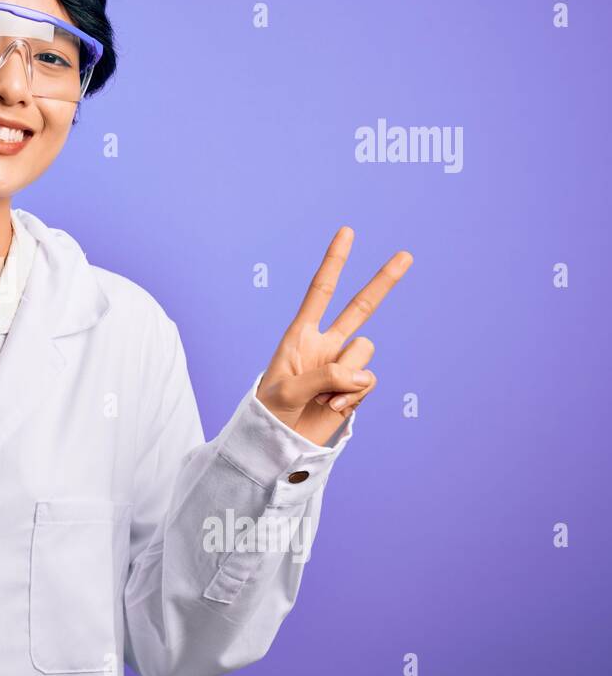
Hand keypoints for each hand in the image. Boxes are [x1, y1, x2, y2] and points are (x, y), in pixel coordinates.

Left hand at [255, 227, 411, 446]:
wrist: (278, 445)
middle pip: (360, 307)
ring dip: (343, 379)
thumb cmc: (269, 414)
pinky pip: (367, 383)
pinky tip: (332, 408)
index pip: (320, 291)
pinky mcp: (355, 389)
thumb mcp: (286, 392)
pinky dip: (351, 398)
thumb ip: (322, 377)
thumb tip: (360, 374)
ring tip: (319, 397)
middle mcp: (325, 345)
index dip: (334, 262)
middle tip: (406, 255)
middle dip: (383, 282)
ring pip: (364, 354)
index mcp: (300, 335)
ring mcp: (342, 367)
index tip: (347, 231)